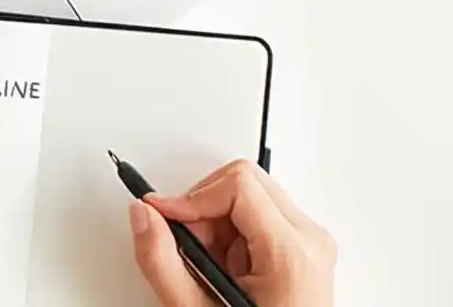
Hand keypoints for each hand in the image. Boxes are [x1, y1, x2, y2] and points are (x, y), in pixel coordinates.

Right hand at [129, 160, 334, 306]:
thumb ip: (163, 261)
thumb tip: (144, 217)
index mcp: (292, 252)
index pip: (238, 185)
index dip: (191, 196)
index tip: (163, 214)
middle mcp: (309, 240)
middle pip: (244, 183)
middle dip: (203, 209)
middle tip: (186, 247)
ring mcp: (309, 244)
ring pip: (248, 197)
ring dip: (215, 225)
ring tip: (208, 269)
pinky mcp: (301, 250)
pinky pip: (256, 218)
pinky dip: (229, 237)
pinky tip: (223, 270)